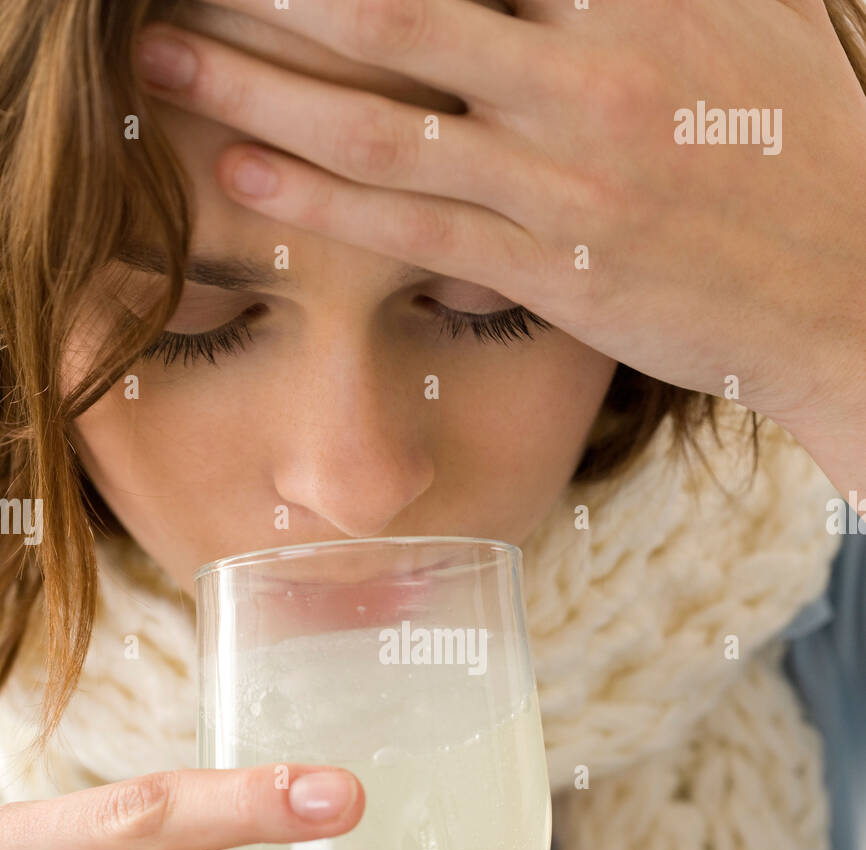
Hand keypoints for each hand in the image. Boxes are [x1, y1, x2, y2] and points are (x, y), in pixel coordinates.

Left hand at [135, 0, 865, 489]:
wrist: (852, 284)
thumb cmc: (798, 137)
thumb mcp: (742, 2)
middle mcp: (586, 71)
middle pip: (387, 8)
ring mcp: (562, 179)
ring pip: (375, 124)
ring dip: (251, 87)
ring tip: (160, 59)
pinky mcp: (549, 270)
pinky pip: (407, 229)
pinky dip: (313, 198)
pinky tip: (237, 166)